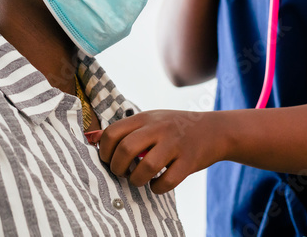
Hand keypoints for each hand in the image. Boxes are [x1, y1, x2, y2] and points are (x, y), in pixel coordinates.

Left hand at [98, 109, 227, 193]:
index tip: (108, 160)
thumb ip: (126, 130)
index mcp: (145, 118)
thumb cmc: (174, 128)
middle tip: (121, 172)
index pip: (113, 132)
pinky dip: (157, 188)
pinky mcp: (189, 161)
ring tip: (139, 179)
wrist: (214, 130)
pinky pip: (166, 182)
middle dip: (117, 167)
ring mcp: (175, 144)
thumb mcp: (151, 120)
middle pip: (126, 149)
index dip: (104, 151)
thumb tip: (92, 139)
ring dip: (136, 180)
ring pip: (145, 168)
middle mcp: (159, 128)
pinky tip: (157, 184)